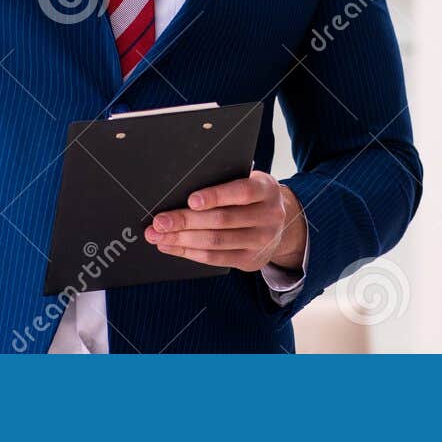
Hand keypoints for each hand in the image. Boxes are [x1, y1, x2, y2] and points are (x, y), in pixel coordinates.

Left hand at [145, 169, 305, 272]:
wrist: (282, 225)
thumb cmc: (254, 197)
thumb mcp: (250, 182)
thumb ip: (227, 183)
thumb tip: (184, 190)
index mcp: (267, 190)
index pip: (241, 192)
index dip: (215, 196)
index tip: (190, 200)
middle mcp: (269, 216)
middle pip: (222, 220)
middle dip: (186, 221)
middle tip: (160, 221)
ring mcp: (261, 241)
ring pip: (215, 242)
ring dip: (182, 240)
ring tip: (159, 236)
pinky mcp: (251, 260)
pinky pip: (216, 258)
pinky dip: (191, 253)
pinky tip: (173, 246)